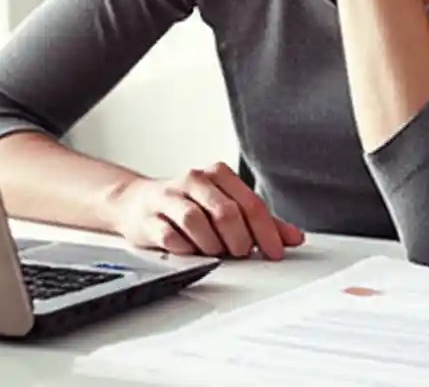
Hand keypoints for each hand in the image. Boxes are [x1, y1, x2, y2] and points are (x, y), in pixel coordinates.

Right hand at [103, 162, 304, 259]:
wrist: (135, 202)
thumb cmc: (185, 205)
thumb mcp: (225, 207)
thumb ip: (260, 221)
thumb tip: (294, 237)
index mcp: (216, 175)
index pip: (250, 203)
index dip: (267, 232)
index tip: (275, 252)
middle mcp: (193, 181)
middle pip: (225, 212)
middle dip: (239, 240)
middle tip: (241, 253)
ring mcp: (168, 198)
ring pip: (196, 221)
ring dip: (211, 245)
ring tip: (214, 252)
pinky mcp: (149, 218)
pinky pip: (170, 237)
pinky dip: (185, 249)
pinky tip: (190, 251)